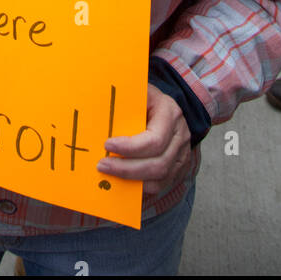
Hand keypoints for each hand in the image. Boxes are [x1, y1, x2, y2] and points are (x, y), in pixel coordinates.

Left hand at [97, 84, 190, 198]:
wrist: (170, 109)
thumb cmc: (149, 100)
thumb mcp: (140, 92)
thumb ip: (125, 98)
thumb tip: (98, 105)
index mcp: (170, 114)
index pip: (154, 140)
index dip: (130, 147)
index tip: (107, 144)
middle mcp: (180, 136)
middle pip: (157, 164)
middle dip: (126, 168)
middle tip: (102, 165)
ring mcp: (182, 155)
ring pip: (159, 178)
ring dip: (132, 180)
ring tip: (109, 174)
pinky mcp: (178, 169)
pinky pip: (160, 185)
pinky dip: (140, 187)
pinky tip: (123, 183)